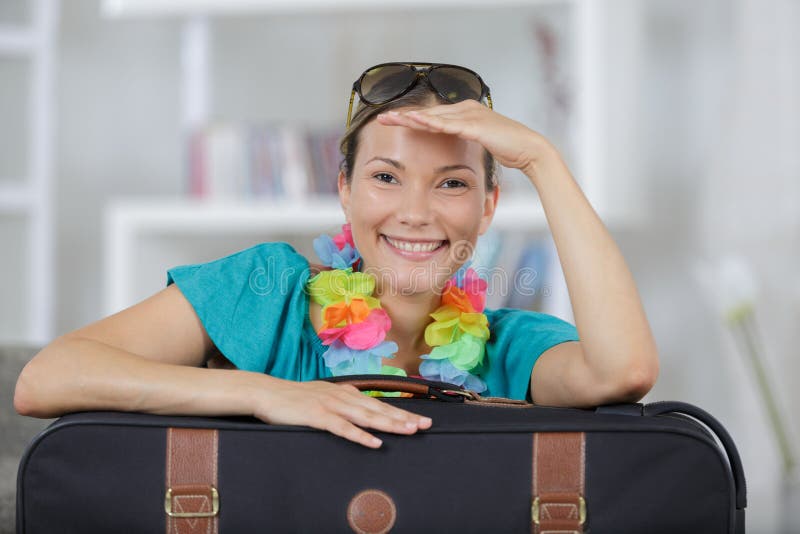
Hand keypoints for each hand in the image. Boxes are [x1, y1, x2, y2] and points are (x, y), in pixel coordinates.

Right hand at [253, 378, 431, 447]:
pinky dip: (360, 435)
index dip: (401, 411)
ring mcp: (331, 405)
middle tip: (425, 425)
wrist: (267, 392)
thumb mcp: (323, 396)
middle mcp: (343, 396)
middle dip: (404, 417)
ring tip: (408, 431)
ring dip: (389, 424)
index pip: (378, 403)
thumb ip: (341, 402)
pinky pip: (343, 428)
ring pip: (366, 416)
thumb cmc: (294, 398)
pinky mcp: (318, 416)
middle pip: (379, 408)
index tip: (419, 418)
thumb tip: (359, 410)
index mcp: (345, 392)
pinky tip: (374, 442)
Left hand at [375, 99, 555, 175]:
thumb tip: (451, 146)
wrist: (530, 150)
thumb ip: (464, 140)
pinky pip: (450, 125)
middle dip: (404, 116)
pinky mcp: (477, 126)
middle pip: (429, 112)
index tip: (392, 121)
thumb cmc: (508, 148)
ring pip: (435, 116)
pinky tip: (417, 123)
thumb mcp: (479, 143)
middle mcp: (466, 109)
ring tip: (392, 119)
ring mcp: (471, 115)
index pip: (432, 115)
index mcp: (465, 112)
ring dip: (412, 118)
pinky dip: (432, 123)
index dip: (411, 118)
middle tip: (382, 118)